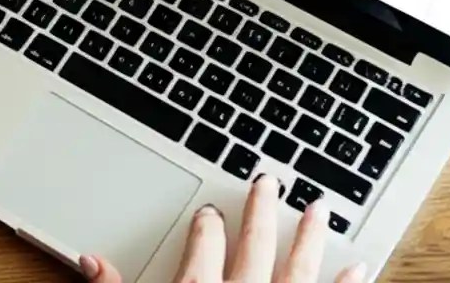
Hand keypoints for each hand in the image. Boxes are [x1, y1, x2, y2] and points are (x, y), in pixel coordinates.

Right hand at [80, 176, 366, 282]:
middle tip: (271, 182)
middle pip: (255, 244)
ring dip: (310, 237)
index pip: (204, 244)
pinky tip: (358, 267)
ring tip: (319, 209)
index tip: (211, 213)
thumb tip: (91, 261)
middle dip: (262, 211)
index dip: (207, 225)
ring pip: (299, 268)